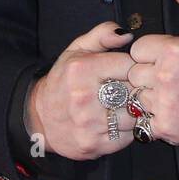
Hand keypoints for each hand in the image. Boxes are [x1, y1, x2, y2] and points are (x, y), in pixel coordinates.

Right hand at [27, 21, 136, 160]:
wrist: (40, 118)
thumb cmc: (64, 80)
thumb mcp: (78, 49)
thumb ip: (103, 34)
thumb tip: (127, 34)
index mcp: (82, 69)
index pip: (130, 65)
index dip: (135, 67)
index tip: (129, 71)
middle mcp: (84, 97)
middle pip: (135, 90)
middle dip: (138, 89)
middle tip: (132, 89)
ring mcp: (89, 124)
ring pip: (134, 115)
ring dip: (135, 110)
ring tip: (125, 105)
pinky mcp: (94, 145)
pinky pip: (128, 136)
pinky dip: (128, 129)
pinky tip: (117, 121)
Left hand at [127, 0, 178, 148]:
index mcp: (174, 50)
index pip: (138, 48)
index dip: (152, 53)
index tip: (168, 58)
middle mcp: (166, 77)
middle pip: (134, 72)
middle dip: (147, 74)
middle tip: (170, 77)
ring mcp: (165, 104)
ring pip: (137, 97)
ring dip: (149, 97)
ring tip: (173, 94)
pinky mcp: (166, 128)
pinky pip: (143, 121)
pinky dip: (154, 119)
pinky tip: (174, 110)